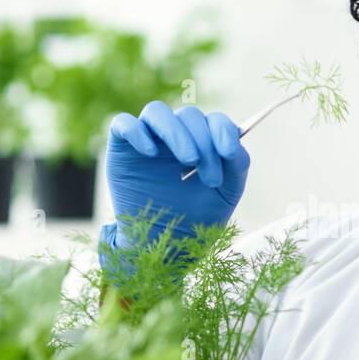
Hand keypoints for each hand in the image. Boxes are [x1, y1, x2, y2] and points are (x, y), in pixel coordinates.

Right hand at [100, 101, 249, 256]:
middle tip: (210, 178)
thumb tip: (235, 143)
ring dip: (176, 132)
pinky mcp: (121, 149)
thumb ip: (236, 167)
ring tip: (189, 161)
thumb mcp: (224, 196)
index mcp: (201, 143)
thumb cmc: (194, 220)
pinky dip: (137, 132)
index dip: (223, 130)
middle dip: (204, 143)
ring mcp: (147, 140)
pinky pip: (123, 123)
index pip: (214, 120)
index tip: (230, 153)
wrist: (163, 248)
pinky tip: (150, 154)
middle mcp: (174, 137)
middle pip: (189, 115)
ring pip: (156, 111)